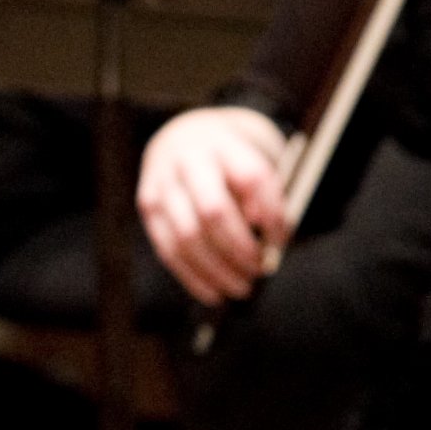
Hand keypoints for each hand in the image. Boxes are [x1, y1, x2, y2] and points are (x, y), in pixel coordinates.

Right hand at [137, 103, 300, 305]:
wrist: (184, 137)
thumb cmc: (231, 159)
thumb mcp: (255, 162)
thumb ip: (266, 195)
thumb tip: (269, 238)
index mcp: (224, 143)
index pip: (252, 179)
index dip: (271, 214)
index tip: (283, 241)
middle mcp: (188, 160)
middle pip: (214, 211)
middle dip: (240, 248)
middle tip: (260, 269)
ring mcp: (162, 183)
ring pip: (188, 237)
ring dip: (218, 270)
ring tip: (242, 287)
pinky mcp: (148, 206)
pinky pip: (169, 251)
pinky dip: (194, 278)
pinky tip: (215, 293)